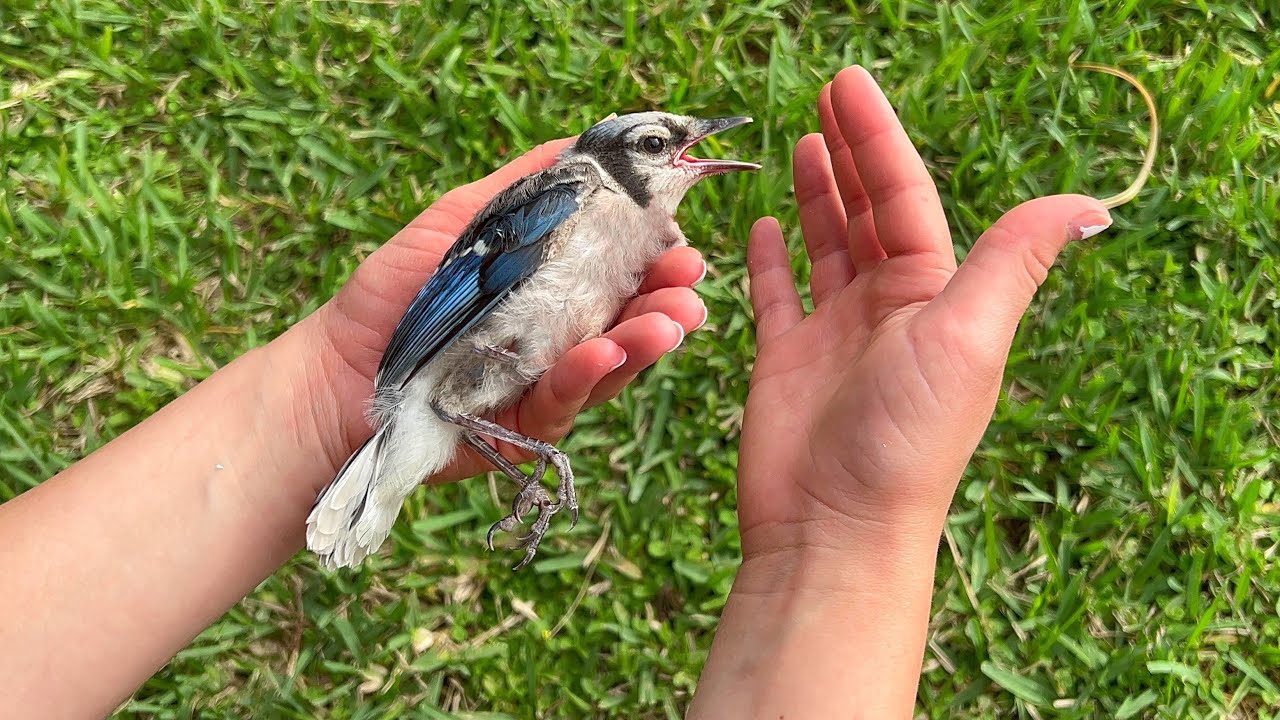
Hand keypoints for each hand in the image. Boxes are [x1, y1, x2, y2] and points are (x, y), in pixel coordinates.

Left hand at [292, 139, 705, 487]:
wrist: (338, 367)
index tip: (681, 234)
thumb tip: (580, 141)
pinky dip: (589, 374)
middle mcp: (559, 337)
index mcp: (553, 290)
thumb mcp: (460, 220)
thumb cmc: (396, 294)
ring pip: (612, 364)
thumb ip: (523, 188)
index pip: (620, 271)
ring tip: (675, 318)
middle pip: (629, 318)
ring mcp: (546, 383)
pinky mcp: (525, 425)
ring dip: (648, 338)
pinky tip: (609, 350)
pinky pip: (566, 400)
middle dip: (668, 297)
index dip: (654, 254)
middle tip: (692, 279)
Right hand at [738, 66, 1112, 574]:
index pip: (903, 199)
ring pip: (828, 246)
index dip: (877, 139)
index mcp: (932, 297)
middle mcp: (886, 310)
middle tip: (827, 94)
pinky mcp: (787, 362)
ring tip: (805, 144)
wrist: (834, 529)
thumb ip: (1013, 262)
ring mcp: (834, 335)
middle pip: (867, 212)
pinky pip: (779, 296)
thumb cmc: (905, 442)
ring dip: (820, 197)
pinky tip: (765, 225)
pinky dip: (773, 260)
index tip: (848, 88)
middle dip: (850, 152)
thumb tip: (1089, 205)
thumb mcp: (970, 338)